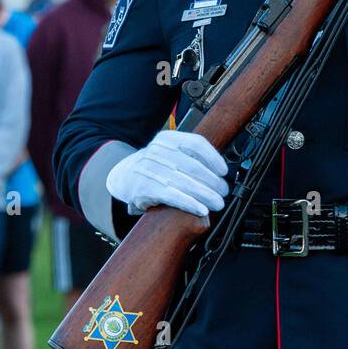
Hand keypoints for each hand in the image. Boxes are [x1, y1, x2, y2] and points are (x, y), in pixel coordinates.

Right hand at [107, 131, 229, 217]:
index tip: (224, 171)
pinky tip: (201, 209)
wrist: (123, 177)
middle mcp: (157, 151)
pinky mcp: (144, 189)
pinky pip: (172, 196)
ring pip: (184, 182)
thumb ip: (190, 156)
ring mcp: (148, 169)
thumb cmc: (154, 167)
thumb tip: (220, 172)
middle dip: (212, 181)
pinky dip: (190, 203)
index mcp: (167, 139)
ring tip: (217, 203)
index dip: (213, 157)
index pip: (195, 143)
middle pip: (192, 165)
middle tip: (224, 191)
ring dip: (206, 195)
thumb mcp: (168, 153)